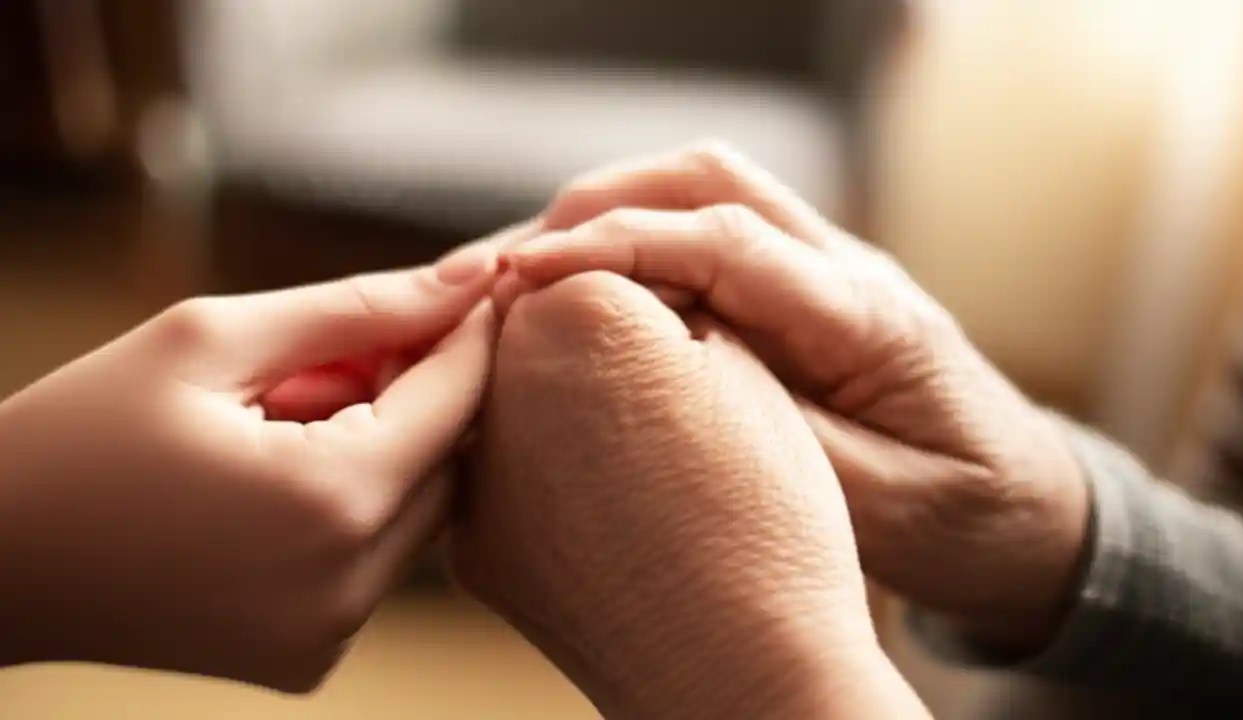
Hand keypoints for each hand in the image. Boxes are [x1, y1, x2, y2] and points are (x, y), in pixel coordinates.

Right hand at [0, 243, 497, 690]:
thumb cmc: (80, 432)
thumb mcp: (211, 338)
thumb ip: (359, 307)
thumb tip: (472, 276)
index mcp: (331, 502)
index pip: (457, 401)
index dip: (468, 335)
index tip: (471, 286)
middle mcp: (348, 587)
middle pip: (448, 461)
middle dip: (416, 392)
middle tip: (342, 349)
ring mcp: (330, 636)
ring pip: (417, 512)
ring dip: (383, 448)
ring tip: (287, 409)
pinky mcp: (308, 660)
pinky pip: (372, 563)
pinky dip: (352, 506)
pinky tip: (276, 471)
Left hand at [449, 272, 927, 718]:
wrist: (747, 667)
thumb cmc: (768, 512)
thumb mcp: (746, 371)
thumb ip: (670, 306)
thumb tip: (629, 299)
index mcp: (578, 315)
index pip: (593, 263)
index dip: (645, 298)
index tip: (679, 345)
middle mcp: (501, 383)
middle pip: (531, 326)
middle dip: (579, 344)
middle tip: (650, 397)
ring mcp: (476, 472)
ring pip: (506, 402)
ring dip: (550, 406)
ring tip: (630, 455)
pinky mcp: (472, 547)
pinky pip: (498, 481)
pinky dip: (538, 481)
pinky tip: (603, 510)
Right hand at [501, 143, 1091, 652]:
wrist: (1034, 514)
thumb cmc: (970, 519)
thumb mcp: (887, 511)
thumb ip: (787, 443)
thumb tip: (672, 389)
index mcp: (867, 318)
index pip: (726, 241)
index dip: (617, 246)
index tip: (523, 274)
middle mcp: (847, 271)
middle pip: (712, 181)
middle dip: (599, 207)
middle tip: (504, 265)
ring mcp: (829, 272)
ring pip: (710, 191)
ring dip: (615, 211)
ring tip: (529, 269)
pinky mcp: (808, 293)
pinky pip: (716, 234)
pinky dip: (643, 242)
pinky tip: (593, 294)